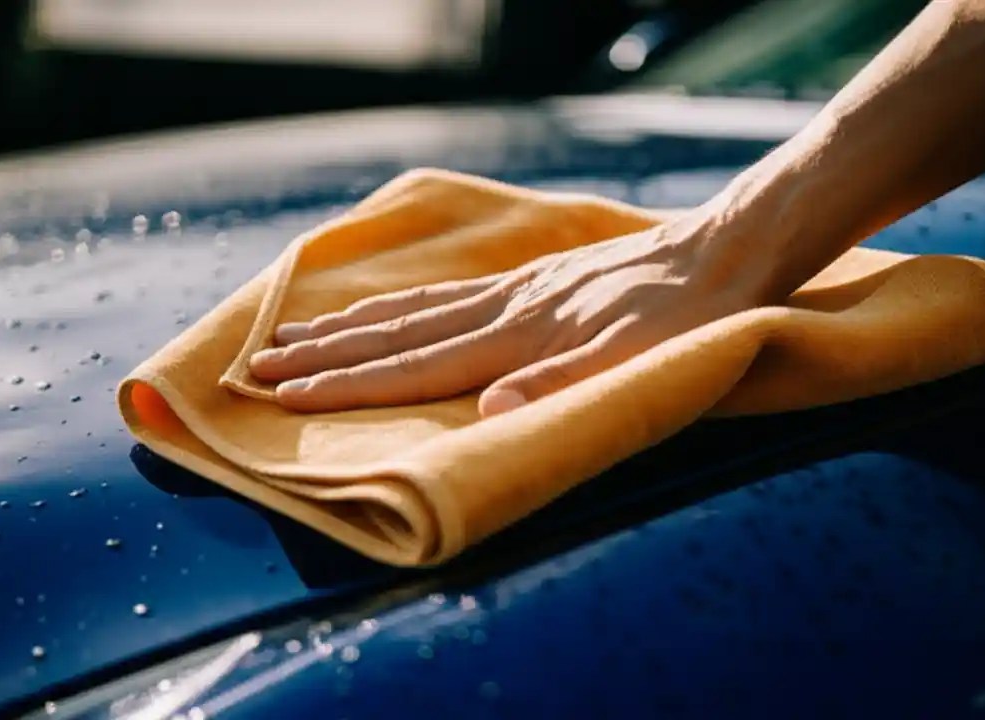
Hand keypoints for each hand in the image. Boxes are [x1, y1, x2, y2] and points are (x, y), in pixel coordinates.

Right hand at [249, 220, 764, 416]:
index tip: (285, 397)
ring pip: (415, 311)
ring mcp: (516, 291)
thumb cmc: (688, 321)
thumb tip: (489, 409)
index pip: (414, 368)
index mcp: (518, 339)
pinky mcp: (536, 280)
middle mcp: (504, 312)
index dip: (348, 387)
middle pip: (397, 336)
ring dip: (352, 327)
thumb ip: (562, 385)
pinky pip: (449, 294)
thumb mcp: (637, 363)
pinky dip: (404, 303)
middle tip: (259, 365)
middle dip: (325, 356)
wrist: (725, 253)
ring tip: (298, 331)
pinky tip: (391, 307)